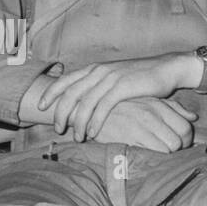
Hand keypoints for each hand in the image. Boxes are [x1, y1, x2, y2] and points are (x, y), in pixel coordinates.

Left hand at [39, 55, 193, 141]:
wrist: (167, 69)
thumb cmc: (140, 76)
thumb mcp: (115, 77)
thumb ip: (98, 85)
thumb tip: (83, 99)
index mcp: (94, 68)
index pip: (65, 80)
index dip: (51, 93)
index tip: (40, 106)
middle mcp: (99, 71)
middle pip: (70, 93)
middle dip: (61, 112)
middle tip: (57, 129)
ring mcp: (110, 78)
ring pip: (85, 103)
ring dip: (78, 122)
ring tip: (76, 137)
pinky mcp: (122, 87)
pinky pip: (103, 108)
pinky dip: (95, 122)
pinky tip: (92, 134)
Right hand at [91, 99, 196, 151]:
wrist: (89, 108)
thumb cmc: (121, 105)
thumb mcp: (148, 100)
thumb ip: (173, 108)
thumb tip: (193, 117)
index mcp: (158, 105)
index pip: (186, 127)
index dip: (186, 140)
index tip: (179, 145)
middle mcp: (152, 115)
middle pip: (179, 141)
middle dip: (177, 151)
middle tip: (169, 153)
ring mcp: (141, 127)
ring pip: (167, 149)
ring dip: (165, 156)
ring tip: (157, 155)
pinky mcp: (129, 138)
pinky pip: (151, 153)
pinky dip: (153, 158)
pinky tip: (146, 156)